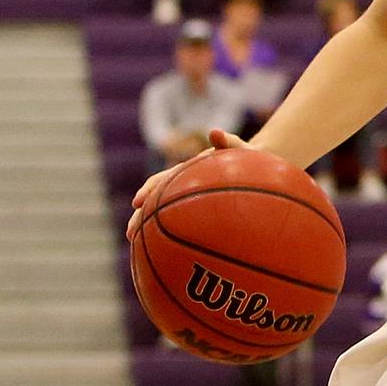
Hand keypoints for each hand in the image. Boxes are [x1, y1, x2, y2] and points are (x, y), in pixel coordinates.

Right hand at [128, 129, 245, 240]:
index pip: (163, 180)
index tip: (136, 203)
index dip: (149, 190)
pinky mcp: (198, 210)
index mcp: (188, 171)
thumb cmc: (247, 158)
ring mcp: (189, 198)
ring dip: (149, 227)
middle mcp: (182, 184)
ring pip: (164, 214)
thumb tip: (216, 132)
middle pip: (156, 201)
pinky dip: (171, 235)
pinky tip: (166, 253)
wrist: (256, 166)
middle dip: (141, 216)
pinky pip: (182, 223)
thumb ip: (228, 142)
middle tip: (130, 233)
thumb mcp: (239, 149)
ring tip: (136, 244)